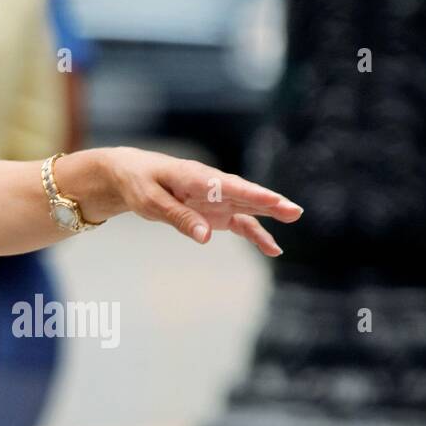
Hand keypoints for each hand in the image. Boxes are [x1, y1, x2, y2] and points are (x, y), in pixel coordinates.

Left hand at [57, 146, 302, 256]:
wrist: (132, 175)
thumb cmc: (140, 184)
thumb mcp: (152, 202)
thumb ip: (180, 218)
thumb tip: (205, 237)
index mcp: (196, 177)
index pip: (228, 186)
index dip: (251, 194)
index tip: (272, 201)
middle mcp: (213, 185)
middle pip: (246, 194)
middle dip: (269, 202)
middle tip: (294, 211)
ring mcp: (218, 198)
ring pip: (249, 207)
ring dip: (270, 215)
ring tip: (293, 219)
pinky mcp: (217, 211)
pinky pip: (241, 224)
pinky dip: (256, 235)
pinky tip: (273, 249)